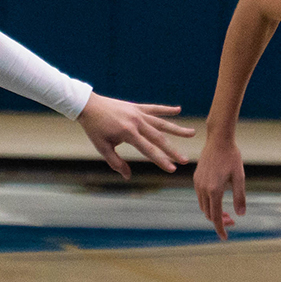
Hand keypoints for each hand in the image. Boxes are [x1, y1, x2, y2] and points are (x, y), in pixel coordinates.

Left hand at [76, 95, 195, 178]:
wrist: (88, 105)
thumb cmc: (94, 128)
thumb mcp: (102, 147)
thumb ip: (116, 162)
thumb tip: (128, 176)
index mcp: (128, 133)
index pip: (148, 150)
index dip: (161, 160)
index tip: (172, 169)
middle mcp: (137, 122)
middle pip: (159, 138)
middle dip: (173, 150)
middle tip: (185, 160)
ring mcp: (138, 113)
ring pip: (161, 122)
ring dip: (177, 129)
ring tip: (192, 133)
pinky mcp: (137, 107)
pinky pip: (154, 108)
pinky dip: (166, 109)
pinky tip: (179, 109)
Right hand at [193, 137, 245, 239]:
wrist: (218, 140)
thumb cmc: (232, 157)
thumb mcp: (240, 177)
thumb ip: (240, 197)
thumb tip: (240, 215)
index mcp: (214, 190)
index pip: (216, 217)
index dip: (220, 229)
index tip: (225, 238)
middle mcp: (203, 189)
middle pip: (209, 214)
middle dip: (219, 221)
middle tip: (232, 221)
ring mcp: (197, 183)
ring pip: (203, 206)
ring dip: (213, 212)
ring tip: (227, 213)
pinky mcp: (196, 178)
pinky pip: (200, 197)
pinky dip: (208, 204)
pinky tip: (218, 200)